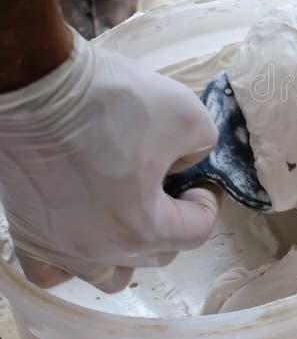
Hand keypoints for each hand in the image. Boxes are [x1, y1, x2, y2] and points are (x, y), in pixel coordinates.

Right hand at [0, 28, 219, 292]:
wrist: (37, 85)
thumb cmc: (110, 100)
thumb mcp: (188, 114)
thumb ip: (203, 148)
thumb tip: (187, 162)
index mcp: (142, 228)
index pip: (197, 231)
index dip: (208, 201)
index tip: (201, 179)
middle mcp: (99, 249)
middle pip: (157, 254)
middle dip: (174, 220)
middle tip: (170, 184)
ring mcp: (59, 246)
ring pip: (109, 272)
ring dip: (129, 248)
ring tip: (131, 209)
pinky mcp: (27, 233)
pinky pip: (54, 270)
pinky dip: (74, 258)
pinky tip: (84, 226)